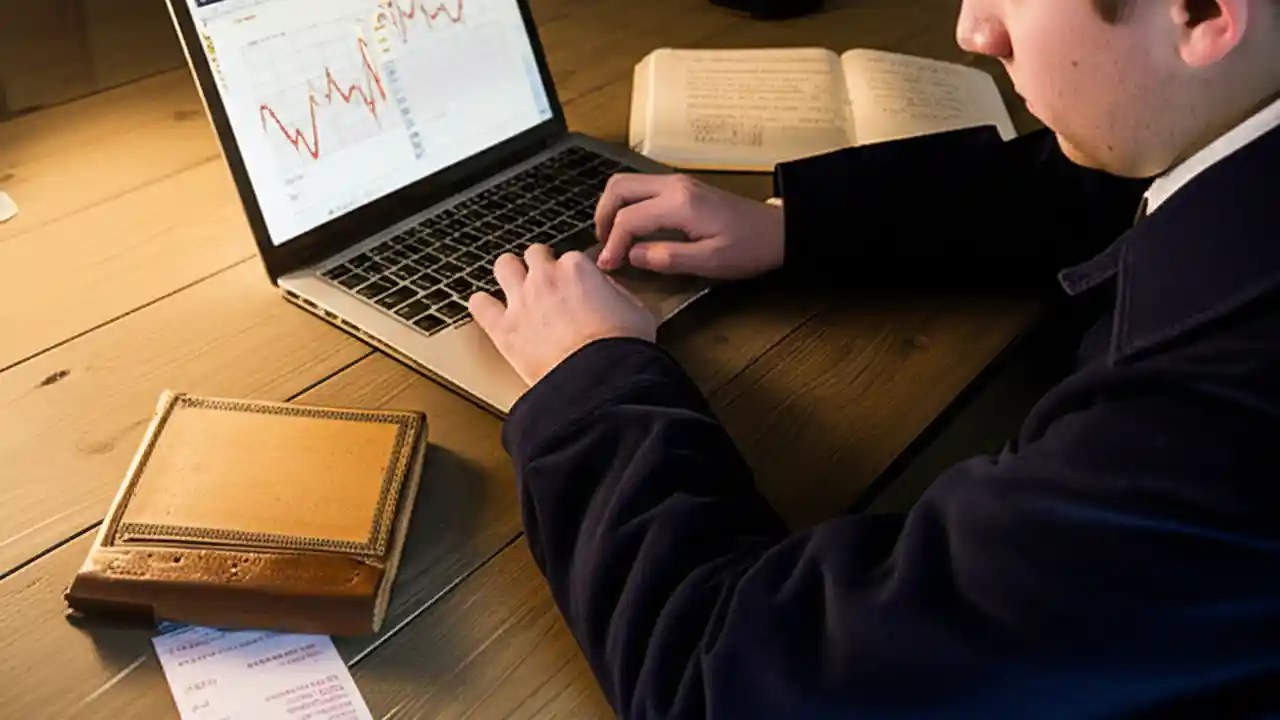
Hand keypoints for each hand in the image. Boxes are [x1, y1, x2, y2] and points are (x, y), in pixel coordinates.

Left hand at [468, 244, 657, 385]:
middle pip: (534, 254)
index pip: (570, 257)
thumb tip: (606, 288)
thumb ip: (616, 291)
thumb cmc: (620, 349)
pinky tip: (488, 308)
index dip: (574, 272)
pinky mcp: (503, 329)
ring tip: (515, 285)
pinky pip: (479, 304)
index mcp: (578, 269)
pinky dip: (482, 304)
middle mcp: (545, 278)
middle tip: (545, 280)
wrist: (599, 380)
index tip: (576, 284)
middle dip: (539, 264)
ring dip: (509, 273)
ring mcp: (521, 301)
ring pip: (503, 265)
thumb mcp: (636, 310)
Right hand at [595, 173, 784, 279]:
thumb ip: (667, 258)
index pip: (629, 218)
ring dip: (612, 208)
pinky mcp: (681, 186)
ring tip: (613, 239)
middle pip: (619, 188)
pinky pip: (641, 187)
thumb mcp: (709, 262)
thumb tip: (631, 255)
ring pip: (626, 183)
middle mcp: (673, 185)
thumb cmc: (748, 248)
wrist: (777, 230)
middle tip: (604, 247)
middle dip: (603, 217)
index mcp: (679, 204)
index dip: (613, 244)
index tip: (607, 266)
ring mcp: (677, 182)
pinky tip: (630, 229)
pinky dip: (626, 204)